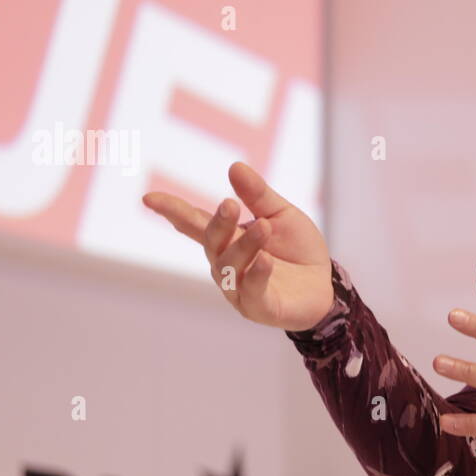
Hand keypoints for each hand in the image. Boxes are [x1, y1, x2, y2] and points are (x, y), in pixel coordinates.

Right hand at [142, 161, 334, 331]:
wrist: (326, 285)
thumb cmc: (299, 250)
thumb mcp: (281, 215)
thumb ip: (258, 196)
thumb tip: (235, 167)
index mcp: (228, 240)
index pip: (195, 224)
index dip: (173, 212)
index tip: (149, 198)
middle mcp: (226, 265)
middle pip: (212, 243)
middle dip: (218, 224)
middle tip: (230, 203)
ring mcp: (238, 289)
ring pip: (229, 267)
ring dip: (244, 246)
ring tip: (264, 227)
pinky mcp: (258, 307)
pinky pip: (251, 291)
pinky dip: (256, 274)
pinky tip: (265, 260)